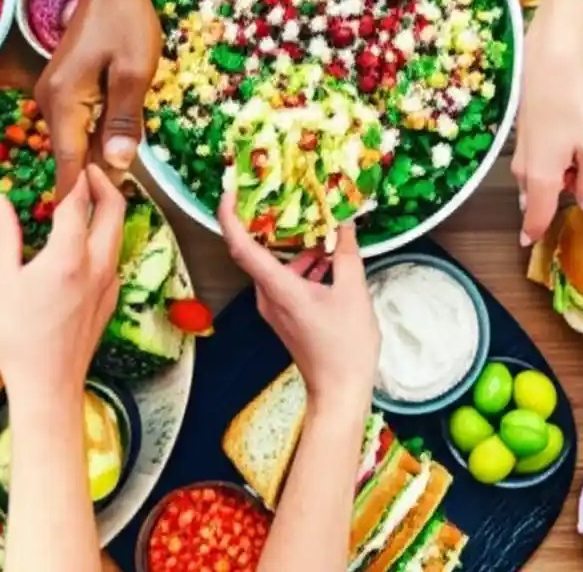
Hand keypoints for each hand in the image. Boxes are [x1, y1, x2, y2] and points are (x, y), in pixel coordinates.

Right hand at [0, 165, 125, 397]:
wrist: (49, 385)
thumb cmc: (17, 336)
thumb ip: (5, 236)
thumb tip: (1, 201)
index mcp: (69, 256)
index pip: (79, 203)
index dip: (77, 178)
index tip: (74, 160)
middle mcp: (98, 265)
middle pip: (115, 211)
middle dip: (106, 185)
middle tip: (90, 170)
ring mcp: (110, 283)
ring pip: (118, 234)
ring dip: (109, 210)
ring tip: (89, 198)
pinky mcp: (111, 299)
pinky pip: (114, 257)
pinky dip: (105, 237)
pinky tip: (85, 240)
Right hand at [35, 0, 160, 196]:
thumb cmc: (126, 23)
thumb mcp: (134, 72)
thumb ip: (125, 119)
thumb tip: (118, 164)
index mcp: (63, 102)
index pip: (68, 163)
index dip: (78, 196)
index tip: (85, 229)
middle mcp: (50, 104)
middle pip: (70, 157)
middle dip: (91, 183)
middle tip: (116, 214)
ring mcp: (55, 97)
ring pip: (75, 143)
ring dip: (96, 162)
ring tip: (119, 193)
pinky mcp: (65, 92)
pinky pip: (79, 127)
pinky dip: (96, 141)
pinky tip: (116, 152)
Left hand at [217, 192, 379, 407]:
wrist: (339, 391)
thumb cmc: (345, 348)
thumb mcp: (354, 293)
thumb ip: (347, 253)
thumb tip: (345, 222)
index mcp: (279, 289)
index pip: (242, 247)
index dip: (229, 216)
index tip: (228, 191)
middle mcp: (269, 297)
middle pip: (257, 253)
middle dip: (271, 225)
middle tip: (286, 198)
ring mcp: (275, 308)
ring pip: (276, 267)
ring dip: (296, 248)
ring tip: (323, 230)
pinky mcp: (285, 316)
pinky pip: (286, 281)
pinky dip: (302, 267)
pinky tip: (329, 260)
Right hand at [513, 0, 582, 246]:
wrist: (549, 65)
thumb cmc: (574, 107)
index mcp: (543, 179)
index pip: (536, 216)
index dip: (534, 232)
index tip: (528, 244)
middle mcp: (524, 170)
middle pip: (536, 197)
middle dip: (553, 201)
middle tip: (579, 188)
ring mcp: (520, 150)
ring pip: (534, 178)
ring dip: (552, 180)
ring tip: (577, 163)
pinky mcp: (521, 133)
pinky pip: (533, 161)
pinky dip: (547, 162)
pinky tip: (565, 142)